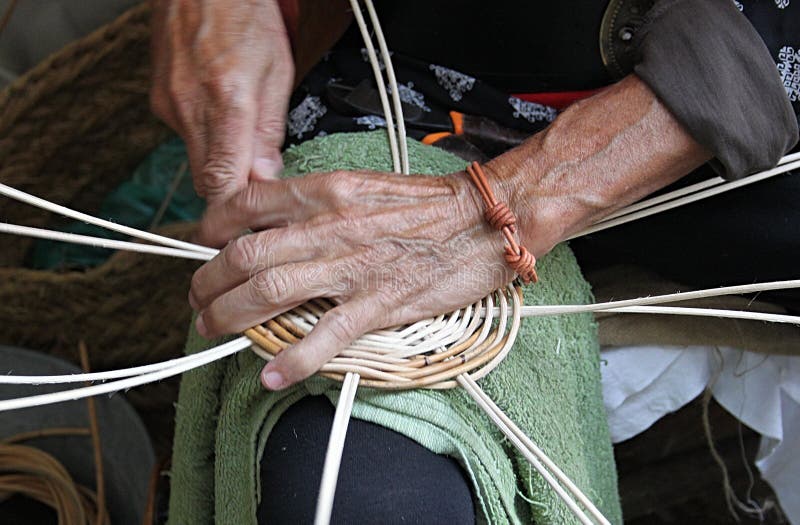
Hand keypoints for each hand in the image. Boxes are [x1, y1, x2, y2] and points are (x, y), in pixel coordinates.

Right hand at [150, 0, 294, 202]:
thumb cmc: (244, 14)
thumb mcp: (278, 70)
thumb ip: (270, 130)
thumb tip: (267, 178)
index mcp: (226, 100)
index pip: (221, 182)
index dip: (233, 214)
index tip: (247, 228)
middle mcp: (189, 107)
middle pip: (207, 180)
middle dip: (232, 194)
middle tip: (258, 196)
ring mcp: (169, 105)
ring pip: (197, 161)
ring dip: (222, 163)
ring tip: (245, 139)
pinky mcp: (160, 102)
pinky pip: (187, 137)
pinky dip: (208, 138)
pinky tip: (223, 115)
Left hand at [189, 170, 521, 389]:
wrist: (485, 219)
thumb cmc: (428, 204)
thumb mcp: (363, 186)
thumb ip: (319, 202)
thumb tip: (281, 222)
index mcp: (324, 193)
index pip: (245, 205)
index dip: (212, 229)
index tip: (206, 247)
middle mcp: (328, 227)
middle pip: (244, 255)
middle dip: (207, 282)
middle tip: (199, 301)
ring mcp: (352, 267)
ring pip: (270, 291)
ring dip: (230, 316)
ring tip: (213, 331)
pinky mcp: (379, 303)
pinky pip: (325, 334)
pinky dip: (293, 359)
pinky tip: (271, 375)